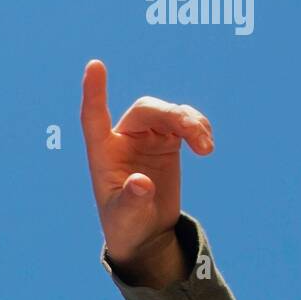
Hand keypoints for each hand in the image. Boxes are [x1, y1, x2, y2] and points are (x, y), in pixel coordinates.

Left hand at [80, 59, 213, 283]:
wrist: (146, 234)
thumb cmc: (126, 226)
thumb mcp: (126, 218)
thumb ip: (131, 201)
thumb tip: (141, 183)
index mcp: (102, 154)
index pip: (94, 117)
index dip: (95, 92)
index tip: (94, 65)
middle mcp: (123, 139)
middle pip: (146, 110)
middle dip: (173, 116)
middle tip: (196, 135)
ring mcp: (147, 138)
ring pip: (169, 113)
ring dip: (191, 123)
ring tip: (206, 148)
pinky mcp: (167, 142)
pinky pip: (184, 123)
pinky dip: (198, 128)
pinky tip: (206, 145)